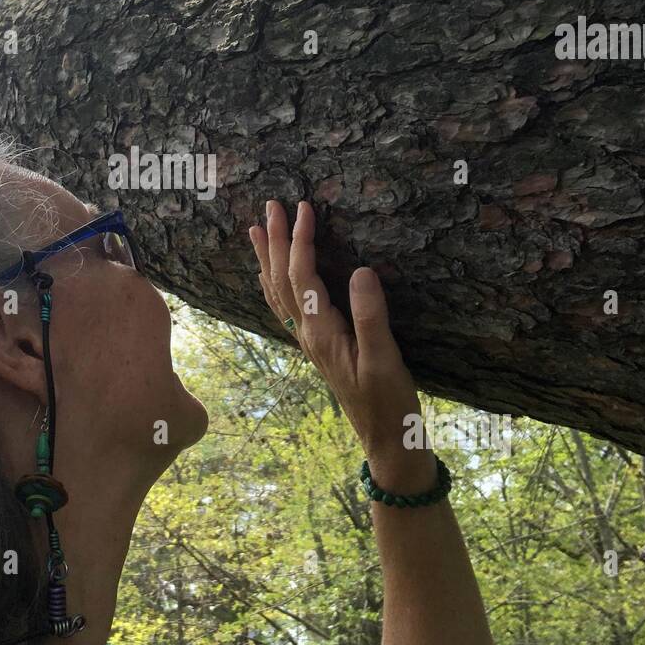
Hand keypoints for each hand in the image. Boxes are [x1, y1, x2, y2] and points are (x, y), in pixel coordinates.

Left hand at [249, 199, 420, 456]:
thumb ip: (371, 316)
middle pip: (282, 280)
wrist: (385, 438)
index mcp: (322, 331)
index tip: (304, 208)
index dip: (301, 240)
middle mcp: (308, 333)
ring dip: (269, 258)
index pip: (303, 276)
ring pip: (279, 292)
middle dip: (276, 240)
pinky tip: (271, 276)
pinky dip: (276, 283)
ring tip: (256, 230)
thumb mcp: (385, 359)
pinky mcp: (319, 345)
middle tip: (270, 205)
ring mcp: (310, 340)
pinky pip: (286, 306)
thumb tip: (359, 271)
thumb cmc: (388, 401)